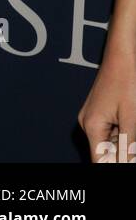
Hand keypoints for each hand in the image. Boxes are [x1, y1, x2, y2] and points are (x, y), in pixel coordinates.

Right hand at [78, 40, 135, 161]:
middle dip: (123, 154)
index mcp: (92, 126)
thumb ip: (128, 146)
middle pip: (106, 153)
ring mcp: (93, 117)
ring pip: (111, 143)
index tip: (128, 159)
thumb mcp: (131, 118)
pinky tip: (131, 123)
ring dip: (126, 143)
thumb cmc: (127, 78)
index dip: (115, 167)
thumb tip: (125, 164)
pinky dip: (125, 133)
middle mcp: (88, 123)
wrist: (124, 52)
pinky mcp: (100, 112)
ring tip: (131, 120)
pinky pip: (112, 132)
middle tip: (132, 132)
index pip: (100, 161)